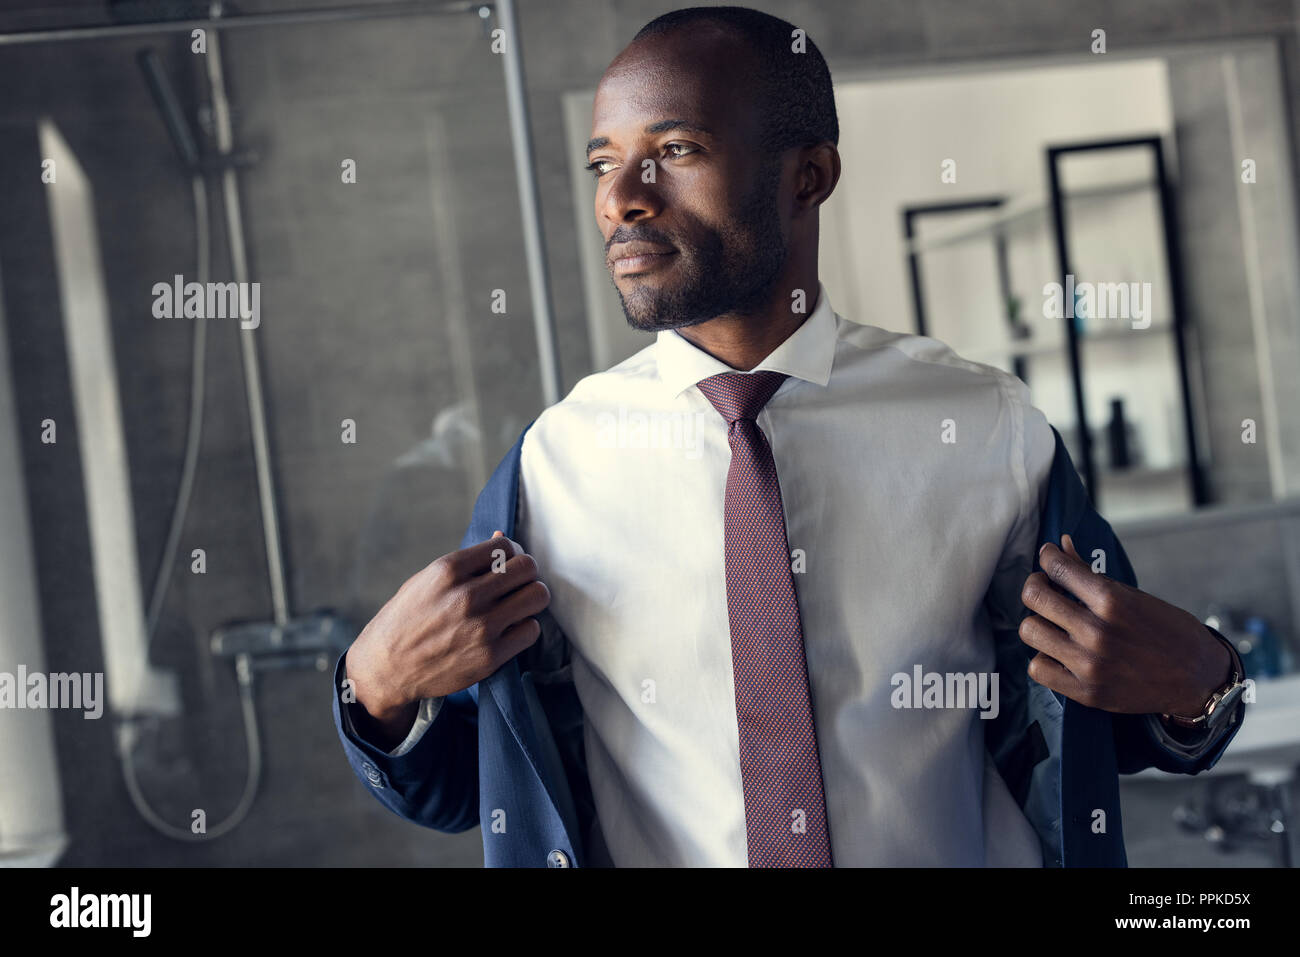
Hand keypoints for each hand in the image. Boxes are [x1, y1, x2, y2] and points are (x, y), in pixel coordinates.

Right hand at [345, 531, 549, 740]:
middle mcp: (467, 596)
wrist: (386, 669)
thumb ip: (467, 561)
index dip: (511, 553)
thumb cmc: (406, 620)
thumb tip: (502, 536)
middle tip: (516, 585)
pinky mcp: (490, 656)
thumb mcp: (426, 580)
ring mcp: (481, 627)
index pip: (505, 545)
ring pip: (538, 596)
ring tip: (517, 605)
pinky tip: (510, 629)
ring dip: (531, 598)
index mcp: (448, 570)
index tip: (506, 565)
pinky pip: (531, 630)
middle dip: (526, 573)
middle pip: (528, 568)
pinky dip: (525, 628)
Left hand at [1018, 534, 1231, 716]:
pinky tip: (1057, 652)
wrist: (1198, 678)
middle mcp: (1097, 631)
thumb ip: (1090, 573)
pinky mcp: (1086, 692)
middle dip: (1036, 586)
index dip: (1047, 557)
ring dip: (1037, 622)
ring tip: (1052, 623)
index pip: (1057, 568)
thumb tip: (1061, 544)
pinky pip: (1038, 669)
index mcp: (1111, 601)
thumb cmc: (1167, 631)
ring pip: (1030, 631)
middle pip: (1034, 597)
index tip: (1048, 557)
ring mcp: (1089, 663)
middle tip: (1044, 587)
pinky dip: (1042, 658)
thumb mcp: (1133, 595)